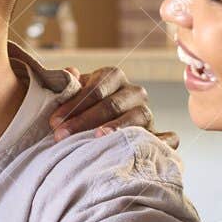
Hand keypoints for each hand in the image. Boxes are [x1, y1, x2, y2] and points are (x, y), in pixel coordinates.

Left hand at [49, 67, 177, 149]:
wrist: (96, 127)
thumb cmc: (79, 109)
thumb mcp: (71, 93)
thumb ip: (67, 85)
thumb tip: (69, 72)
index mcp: (113, 77)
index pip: (96, 87)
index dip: (74, 104)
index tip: (54, 122)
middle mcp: (133, 92)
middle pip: (112, 104)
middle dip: (84, 120)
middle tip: (62, 136)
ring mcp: (147, 113)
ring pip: (136, 118)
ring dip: (115, 129)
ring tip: (96, 139)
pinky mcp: (158, 135)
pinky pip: (167, 138)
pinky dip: (162, 143)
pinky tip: (146, 149)